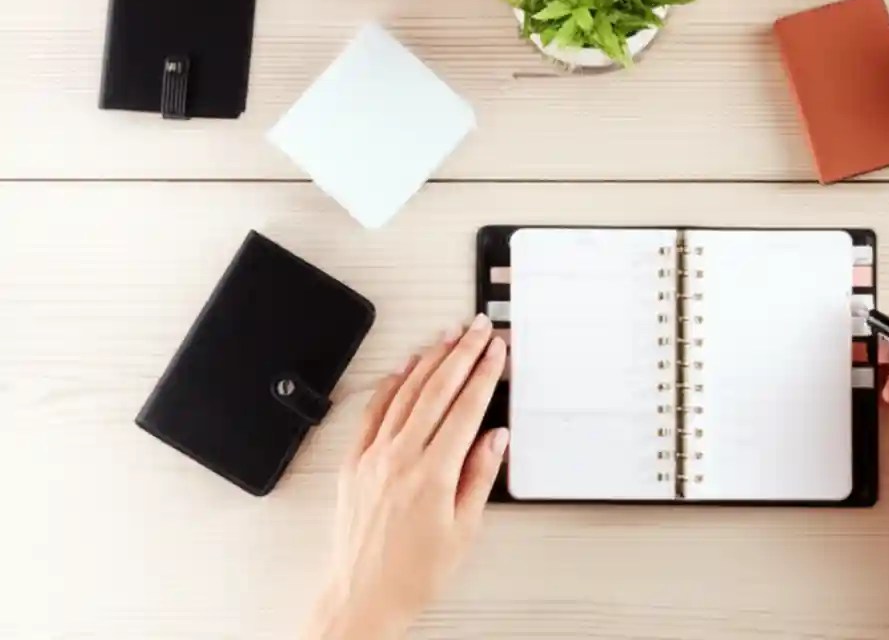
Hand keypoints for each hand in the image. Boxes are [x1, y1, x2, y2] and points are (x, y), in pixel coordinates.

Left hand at [302, 315, 508, 639]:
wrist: (362, 596)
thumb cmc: (413, 574)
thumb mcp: (464, 530)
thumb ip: (479, 476)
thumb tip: (496, 437)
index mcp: (432, 474)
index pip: (466, 408)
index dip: (485, 373)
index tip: (496, 351)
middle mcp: (400, 458)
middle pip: (437, 389)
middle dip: (462, 353)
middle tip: (478, 329)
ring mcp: (372, 457)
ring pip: (405, 393)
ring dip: (429, 359)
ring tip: (448, 337)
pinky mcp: (353, 463)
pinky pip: (373, 412)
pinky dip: (391, 385)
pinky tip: (403, 369)